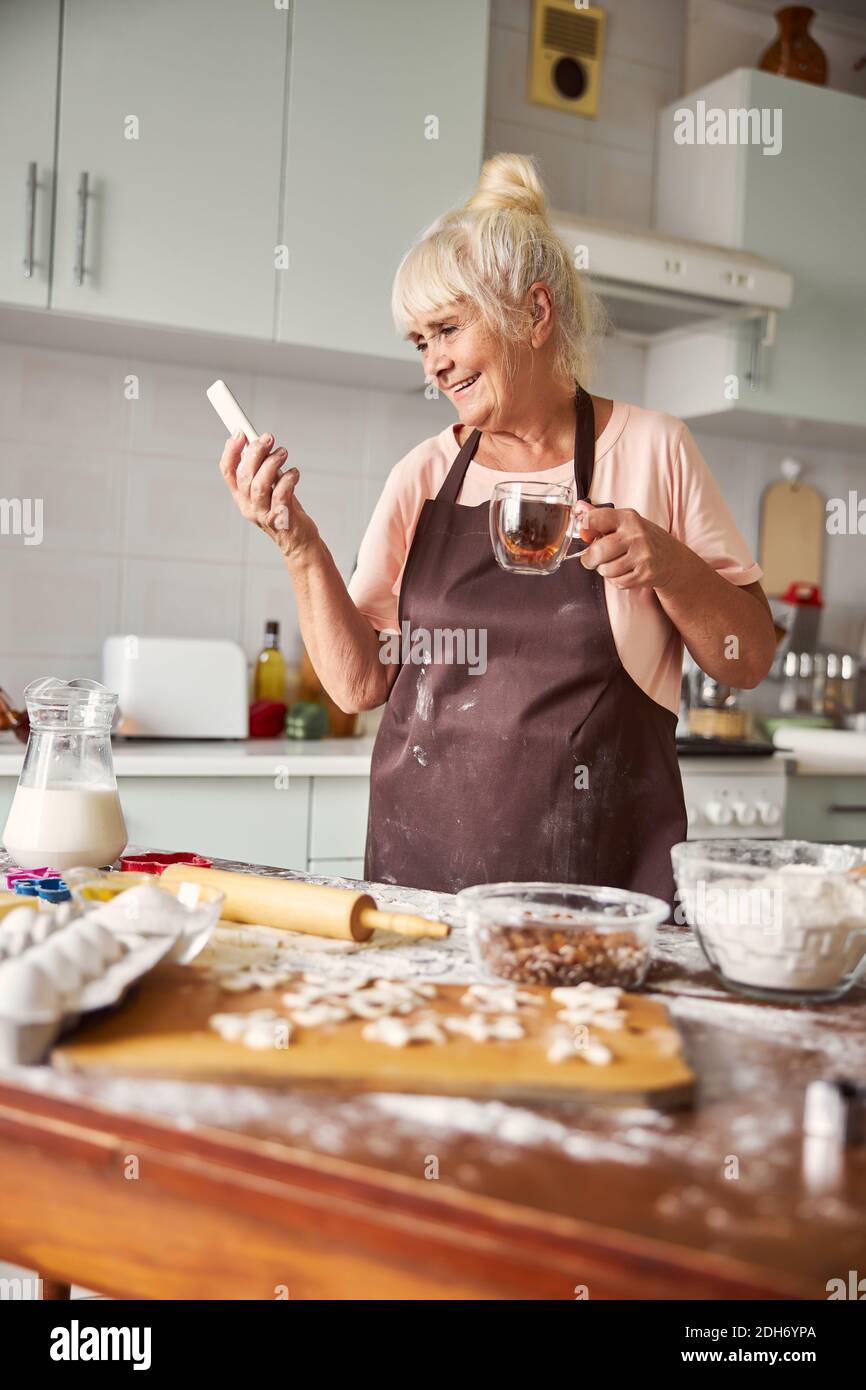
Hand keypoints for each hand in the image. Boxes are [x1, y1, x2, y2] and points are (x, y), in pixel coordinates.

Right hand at [218, 431, 318, 560]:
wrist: (300, 542)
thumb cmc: (285, 511)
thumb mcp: (270, 489)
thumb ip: (263, 470)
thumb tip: (261, 443)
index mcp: (241, 497)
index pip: (228, 472)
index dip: (231, 451)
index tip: (240, 432)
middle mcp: (248, 506)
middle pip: (244, 476)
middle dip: (255, 452)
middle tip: (268, 438)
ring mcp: (263, 514)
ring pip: (259, 485)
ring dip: (271, 464)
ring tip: (283, 453)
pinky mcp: (280, 519)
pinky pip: (281, 494)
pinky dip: (288, 479)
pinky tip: (294, 473)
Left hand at [575, 502, 683, 590]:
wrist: (672, 559)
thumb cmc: (643, 539)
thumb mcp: (625, 523)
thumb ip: (600, 517)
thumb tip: (578, 508)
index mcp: (627, 517)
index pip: (595, 518)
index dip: (584, 527)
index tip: (584, 533)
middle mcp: (636, 534)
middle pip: (598, 551)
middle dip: (589, 559)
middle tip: (592, 559)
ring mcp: (642, 554)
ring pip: (606, 570)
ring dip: (605, 571)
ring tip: (614, 565)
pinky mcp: (646, 574)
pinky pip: (618, 582)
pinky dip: (617, 581)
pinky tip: (625, 572)